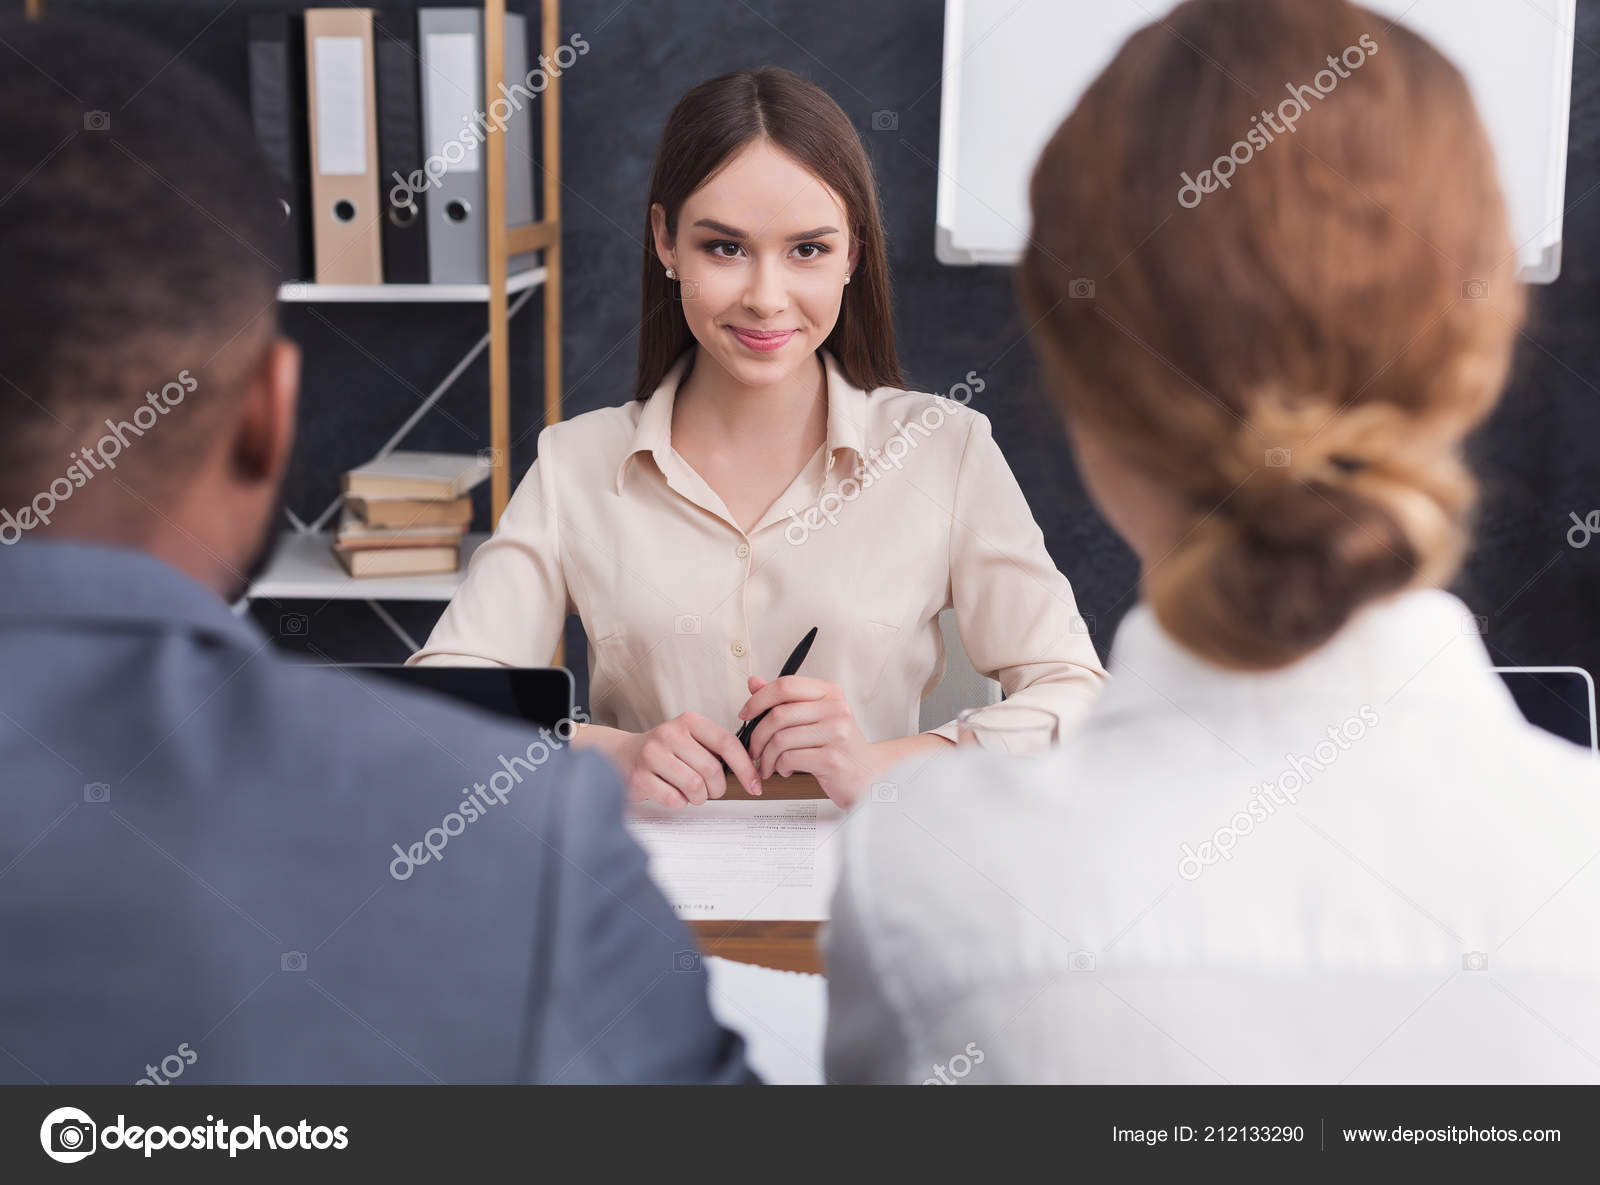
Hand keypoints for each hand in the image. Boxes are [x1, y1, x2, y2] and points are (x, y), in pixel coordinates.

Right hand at [618, 712, 762, 808]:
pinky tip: (672, 793)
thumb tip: (753, 769)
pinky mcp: (639, 777)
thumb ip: (717, 748)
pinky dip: (679, 802)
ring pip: (694, 786)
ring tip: (691, 792)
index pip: (726, 742)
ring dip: (699, 797)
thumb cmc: (666, 751)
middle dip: (717, 788)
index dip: (745, 767)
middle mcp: (670, 733)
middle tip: (711, 791)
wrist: (621, 755)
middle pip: (711, 769)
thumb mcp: (691, 739)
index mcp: (689, 721)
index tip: (755, 785)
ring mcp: (652, 754)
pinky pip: (674, 799)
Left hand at [738, 675, 878, 806]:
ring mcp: (836, 733)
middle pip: (778, 714)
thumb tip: (754, 682)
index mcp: (830, 692)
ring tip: (770, 764)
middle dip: (758, 736)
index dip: (758, 699)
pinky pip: (790, 759)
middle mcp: (836, 709)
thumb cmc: (838, 746)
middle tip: (754, 750)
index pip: (785, 685)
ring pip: (781, 739)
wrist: (869, 775)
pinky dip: (780, 767)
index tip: (745, 714)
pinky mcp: (832, 759)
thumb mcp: (814, 717)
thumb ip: (785, 700)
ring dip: (767, 757)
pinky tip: (786, 770)